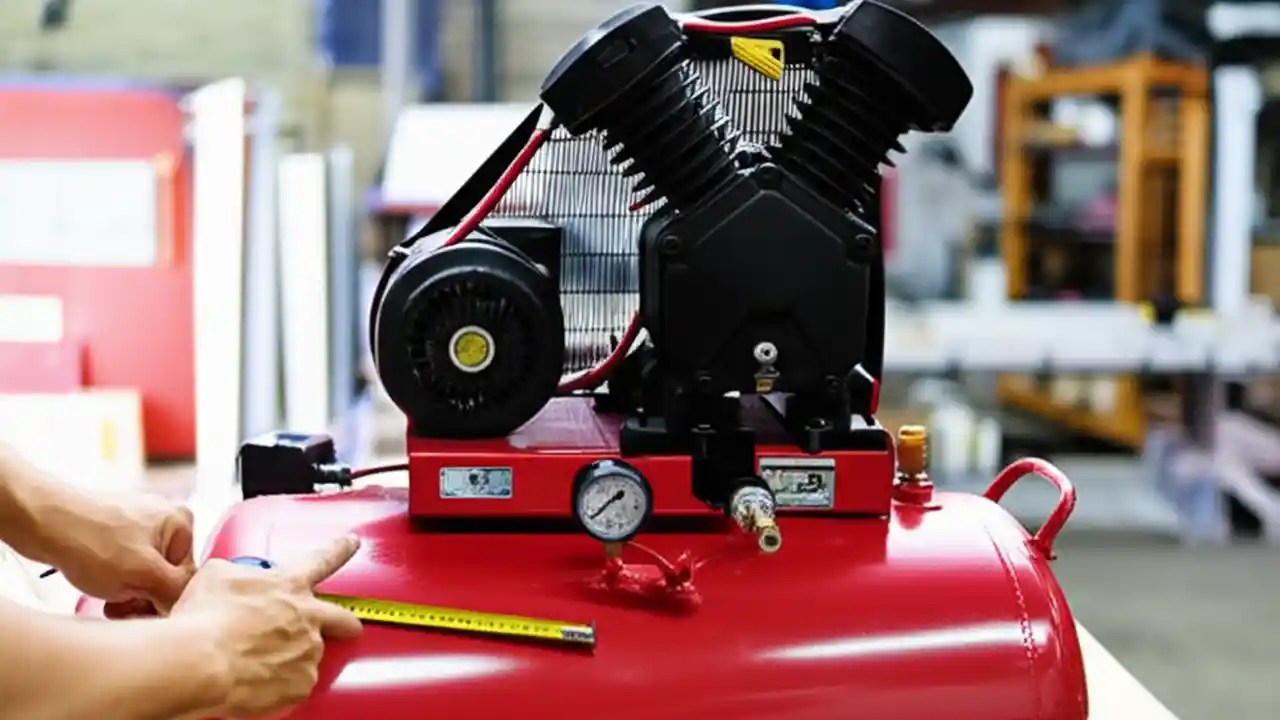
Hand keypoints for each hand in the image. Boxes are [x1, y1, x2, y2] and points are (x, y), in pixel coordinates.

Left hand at [39, 488, 195, 614]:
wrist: (41, 521)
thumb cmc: (92, 542)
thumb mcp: (144, 576)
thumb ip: (177, 594)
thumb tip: (191, 608)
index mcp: (181, 523)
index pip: (189, 577)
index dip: (167, 600)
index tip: (145, 612)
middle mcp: (164, 521)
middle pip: (167, 576)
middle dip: (146, 598)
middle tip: (122, 607)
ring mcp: (138, 526)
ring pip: (145, 575)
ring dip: (129, 594)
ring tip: (109, 599)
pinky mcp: (115, 533)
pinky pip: (127, 567)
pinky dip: (116, 582)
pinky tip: (100, 587)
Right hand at [171, 535, 362, 718]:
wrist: (200, 662)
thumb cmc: (205, 619)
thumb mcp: (218, 574)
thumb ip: (240, 574)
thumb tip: (238, 579)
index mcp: (289, 585)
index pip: (323, 558)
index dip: (339, 549)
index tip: (350, 543)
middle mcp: (308, 617)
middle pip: (341, 618)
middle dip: (344, 622)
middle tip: (341, 627)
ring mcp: (308, 653)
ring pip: (309, 655)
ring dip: (293, 657)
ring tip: (259, 663)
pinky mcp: (302, 685)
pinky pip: (295, 685)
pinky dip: (279, 685)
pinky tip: (256, 681)